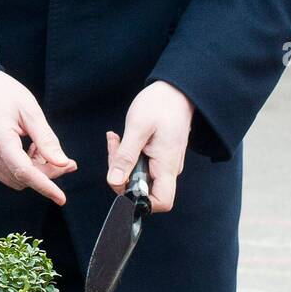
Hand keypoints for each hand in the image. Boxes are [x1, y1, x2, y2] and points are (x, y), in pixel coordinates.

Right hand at [0, 71, 75, 205]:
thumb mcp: (30, 110)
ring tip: (40, 147)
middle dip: (47, 174)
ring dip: (35, 171)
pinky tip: (28, 149)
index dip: (45, 186)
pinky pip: (6, 173)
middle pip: (22, 178)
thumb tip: (62, 163)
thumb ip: (46, 139)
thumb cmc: (4, 93)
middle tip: (68, 162)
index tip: (61, 199)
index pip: (24, 172)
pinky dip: (23, 167)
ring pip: (15, 179)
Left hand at [105, 81, 194, 213]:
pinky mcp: (158, 157)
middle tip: (115, 149)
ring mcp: (164, 163)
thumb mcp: (138, 128)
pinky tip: (121, 139)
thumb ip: (126, 156)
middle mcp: (168, 169)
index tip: (123, 180)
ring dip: (122, 163)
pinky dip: (127, 156)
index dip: (140, 200)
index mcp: (166, 165)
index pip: (160, 201)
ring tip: (116, 139)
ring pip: (138, 177)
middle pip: (143, 190)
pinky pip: (140, 165)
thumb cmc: (160, 104)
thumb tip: (115, 181)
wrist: (175, 90)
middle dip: (122, 175)